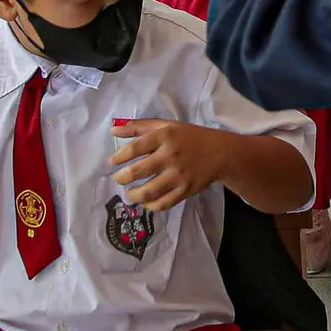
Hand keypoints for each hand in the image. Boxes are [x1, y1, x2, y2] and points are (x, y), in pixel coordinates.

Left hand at [110, 118, 229, 211]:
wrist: (219, 152)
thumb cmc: (188, 137)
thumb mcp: (166, 125)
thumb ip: (139, 126)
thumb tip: (113, 131)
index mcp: (164, 136)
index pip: (134, 148)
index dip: (119, 157)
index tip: (112, 162)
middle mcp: (171, 156)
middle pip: (137, 172)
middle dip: (121, 178)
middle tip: (118, 178)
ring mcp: (179, 175)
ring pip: (148, 192)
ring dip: (133, 195)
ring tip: (130, 192)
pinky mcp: (185, 190)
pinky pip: (163, 204)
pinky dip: (150, 206)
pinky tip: (146, 201)